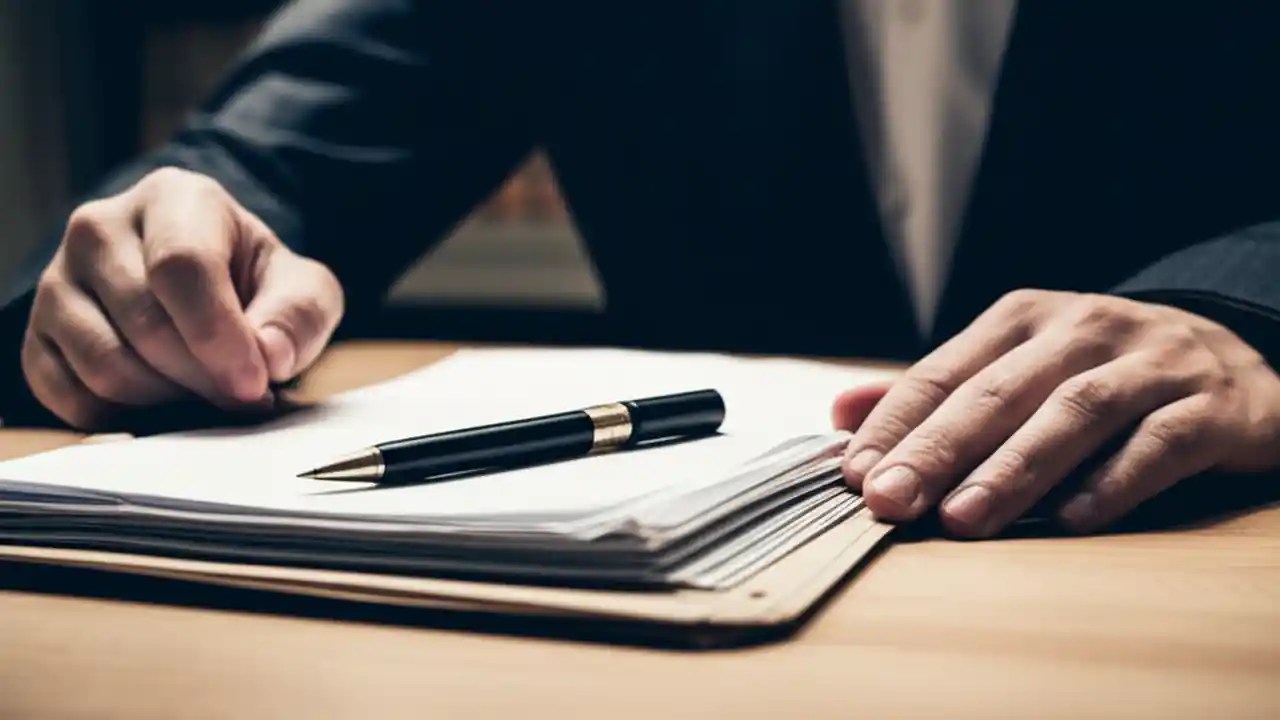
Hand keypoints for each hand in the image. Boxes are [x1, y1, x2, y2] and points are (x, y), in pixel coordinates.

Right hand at [22, 167, 343, 428]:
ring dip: (166, 399)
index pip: (181, 266)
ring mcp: (58, 282)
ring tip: (205, 394)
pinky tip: (162, 404)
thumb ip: (297, 317)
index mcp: (174, 198)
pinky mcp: (37, 336)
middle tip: (241, 397)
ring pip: (103, 364)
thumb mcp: (302, 291)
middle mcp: (100, 228)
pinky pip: (68, 395)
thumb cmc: (258, 289)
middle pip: (144, 323)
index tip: (254, 382)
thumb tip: (267, 355)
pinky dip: (122, 417)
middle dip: (203, 376)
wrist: (211, 296)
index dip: (219, 336)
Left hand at [833, 289, 1279, 535]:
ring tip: (963, 518)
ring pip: (1075, 413)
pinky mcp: (1212, 406)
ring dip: (1014, 468)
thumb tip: (840, 413)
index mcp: (1024, 318)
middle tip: (891, 501)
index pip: (945, 371)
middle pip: (999, 391)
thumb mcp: (1016, 364)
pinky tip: (1073, 519)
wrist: (1235, 354)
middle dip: (938, 449)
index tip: (856, 475)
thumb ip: (934, 392)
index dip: (897, 423)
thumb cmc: (1100, 370)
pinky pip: (1161, 442)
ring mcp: (1153, 363)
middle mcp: (1084, 329)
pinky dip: (1115, 480)